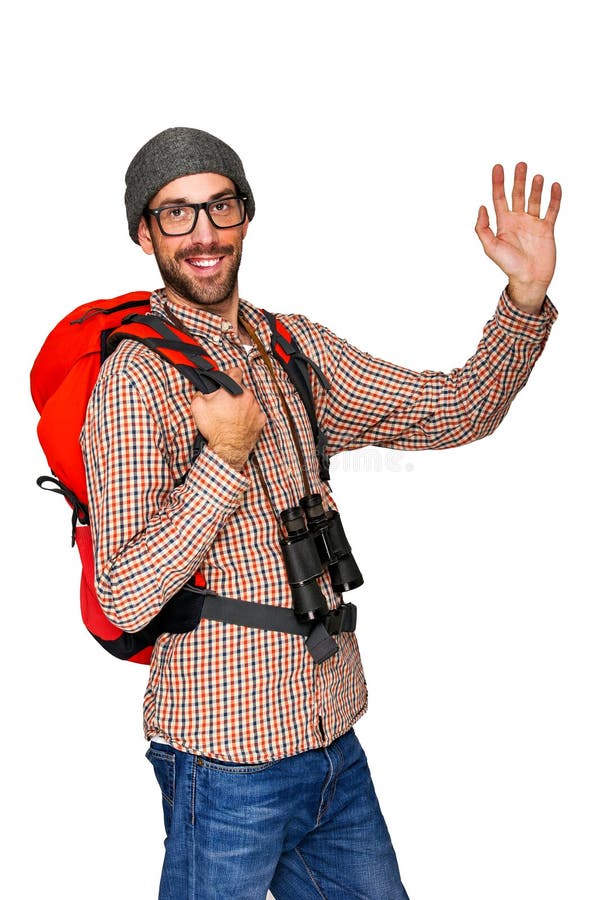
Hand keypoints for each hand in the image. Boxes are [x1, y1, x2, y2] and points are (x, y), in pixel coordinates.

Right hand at [190, 367, 266, 470]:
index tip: (226, 380)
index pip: (235, 371)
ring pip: (249, 401)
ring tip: (232, 416)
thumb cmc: (214, 429)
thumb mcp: (198, 406)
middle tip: (224, 405)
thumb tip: (204, 390)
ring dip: (242, 405)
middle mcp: (248, 396)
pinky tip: (240, 423)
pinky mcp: (260, 420)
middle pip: (241, 388)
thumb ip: (201, 392)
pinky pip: (256, 414)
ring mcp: (256, 408)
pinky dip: (249, 416)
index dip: (229, 374)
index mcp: (233, 389)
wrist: (227, 449)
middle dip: (233, 394)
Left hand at [475, 162, 560, 313]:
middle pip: (518, 194)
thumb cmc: (508, 266)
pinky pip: (552, 210)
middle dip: (518, 179)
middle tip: (520, 164)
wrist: (529, 279)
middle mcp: (518, 220)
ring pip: (535, 200)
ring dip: (536, 187)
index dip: (498, 183)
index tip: (498, 167)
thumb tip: (481, 207)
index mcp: (503, 223)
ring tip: (537, 176)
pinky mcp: (547, 229)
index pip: (499, 198)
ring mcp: (533, 224)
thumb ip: (483, 228)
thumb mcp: (490, 247)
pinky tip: (554, 186)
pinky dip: (554, 198)